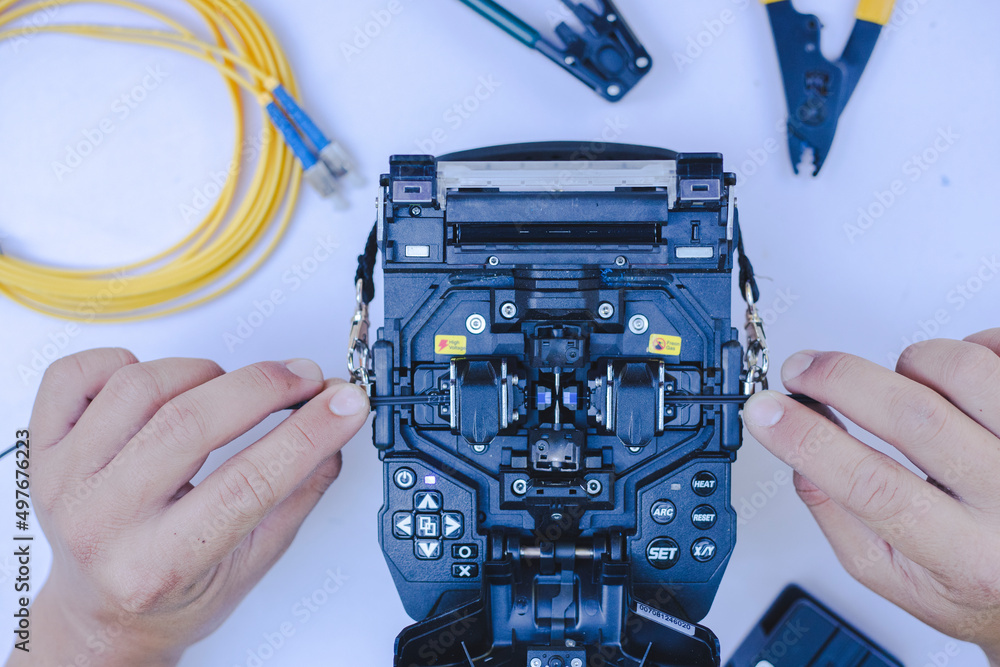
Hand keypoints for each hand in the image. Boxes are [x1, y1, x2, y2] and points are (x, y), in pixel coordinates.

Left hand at [8, 349, 368, 666]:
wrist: (101, 612)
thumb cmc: (170, 594)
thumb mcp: (253, 562)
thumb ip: (299, 493)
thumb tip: (336, 424)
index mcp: (159, 564)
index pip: (249, 482)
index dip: (308, 432)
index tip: (344, 403)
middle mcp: (103, 521)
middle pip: (191, 422)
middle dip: (266, 386)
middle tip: (304, 378)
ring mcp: (65, 480)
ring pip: (141, 386)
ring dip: (205, 373)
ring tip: (229, 392)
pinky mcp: (42, 450)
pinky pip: (76, 375)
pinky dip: (122, 361)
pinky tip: (157, 383)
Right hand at [743, 329, 999, 663]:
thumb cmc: (972, 577)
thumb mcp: (893, 573)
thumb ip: (838, 515)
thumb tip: (796, 450)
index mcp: (962, 556)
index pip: (872, 487)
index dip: (808, 440)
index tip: (766, 411)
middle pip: (915, 417)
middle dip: (841, 379)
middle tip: (803, 370)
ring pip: (962, 371)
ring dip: (908, 364)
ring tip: (898, 384)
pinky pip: (998, 347)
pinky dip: (963, 349)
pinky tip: (950, 383)